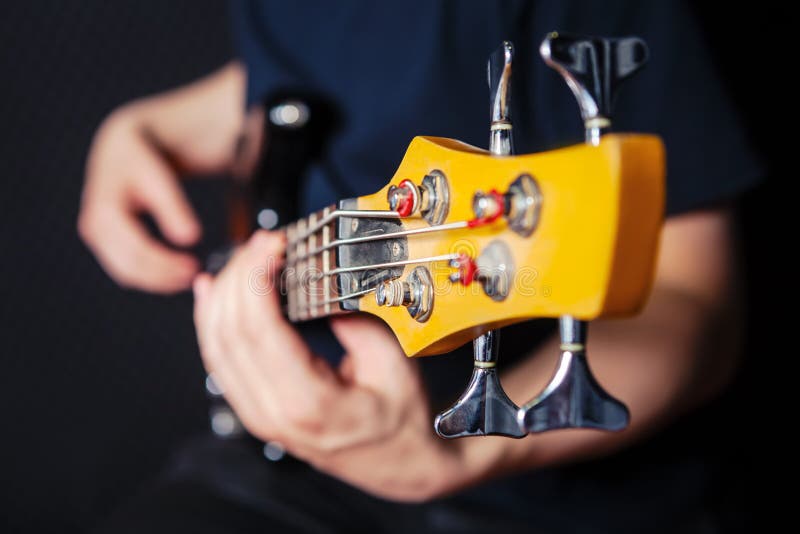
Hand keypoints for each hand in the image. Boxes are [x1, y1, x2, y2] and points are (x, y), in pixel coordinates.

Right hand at [78, 106, 200, 292]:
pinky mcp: (105, 242)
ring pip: (126, 273)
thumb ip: (172, 207)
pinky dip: (150, 275)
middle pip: (129, 267)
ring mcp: (97, 238)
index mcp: (104, 211)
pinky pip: (126, 268)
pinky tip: (174, 272)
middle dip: (163, 277)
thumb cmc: (140, 160)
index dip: (165, 265)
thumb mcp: (158, 176)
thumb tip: (190, 238)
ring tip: (189, 275)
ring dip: (158, 280)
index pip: (136, 251)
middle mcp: (94, 228)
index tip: (194, 268)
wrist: (118, 150)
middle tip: (196, 276)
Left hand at [192, 231, 466, 501]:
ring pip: (216, 346)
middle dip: (239, 276)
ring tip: (241, 257)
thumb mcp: (391, 362)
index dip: (256, 277)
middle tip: (262, 242)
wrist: (399, 465)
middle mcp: (273, 414)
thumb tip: (319, 279)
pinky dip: (211, 322)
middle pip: (230, 333)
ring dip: (223, 294)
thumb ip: (352, 319)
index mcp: (308, 403)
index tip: (272, 244)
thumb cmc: (401, 421)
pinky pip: (220, 361)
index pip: (259, 330)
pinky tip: (213, 293)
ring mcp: (258, 417)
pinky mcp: (255, 411)